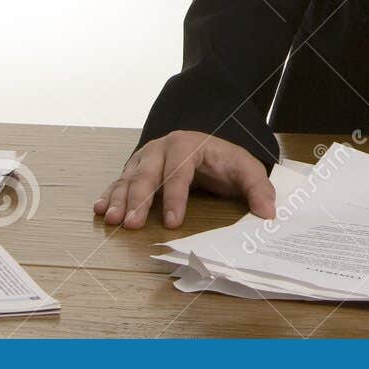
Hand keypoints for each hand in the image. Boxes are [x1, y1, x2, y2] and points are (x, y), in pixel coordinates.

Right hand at [93, 130, 275, 229]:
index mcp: (189, 145)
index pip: (180, 171)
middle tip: (131, 223)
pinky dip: (108, 195)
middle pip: (147, 173)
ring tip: (111, 219)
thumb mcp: (246, 169)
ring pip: (129, 178)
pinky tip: (99, 209)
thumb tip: (269, 213)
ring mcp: (146, 158)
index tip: (174, 222)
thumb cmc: (224, 161)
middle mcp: (162, 149)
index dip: (176, 197)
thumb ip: (259, 188)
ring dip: (118, 199)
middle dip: (139, 199)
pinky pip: (118, 181)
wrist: (207, 147)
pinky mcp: (136, 169)